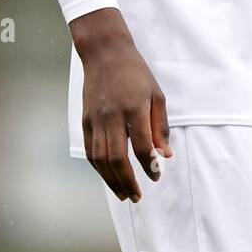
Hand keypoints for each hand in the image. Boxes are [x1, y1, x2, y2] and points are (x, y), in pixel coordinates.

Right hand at [69, 7, 172, 203]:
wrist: (105, 54)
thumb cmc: (136, 73)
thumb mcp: (156, 94)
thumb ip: (160, 126)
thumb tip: (165, 155)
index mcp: (134, 108)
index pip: (142, 145)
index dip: (149, 164)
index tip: (156, 176)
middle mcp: (112, 116)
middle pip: (118, 158)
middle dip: (128, 181)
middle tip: (137, 198)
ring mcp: (96, 119)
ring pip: (101, 158)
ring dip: (112, 180)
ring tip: (123, 194)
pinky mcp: (85, 121)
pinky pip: (90, 151)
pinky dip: (99, 169)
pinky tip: (109, 178)